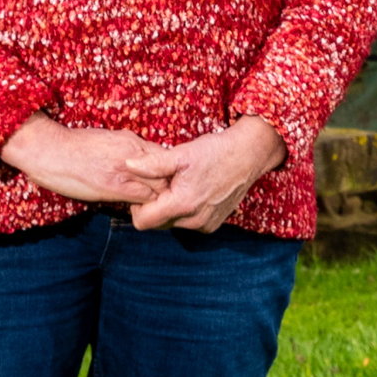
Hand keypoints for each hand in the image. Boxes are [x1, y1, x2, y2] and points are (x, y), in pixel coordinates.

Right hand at [0, 114, 164, 205]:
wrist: (48, 149)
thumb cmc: (71, 148)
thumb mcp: (105, 142)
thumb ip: (125, 153)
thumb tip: (136, 166)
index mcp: (130, 140)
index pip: (164, 157)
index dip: (166, 174)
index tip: (161, 185)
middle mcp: (133, 151)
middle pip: (168, 172)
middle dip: (168, 188)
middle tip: (162, 201)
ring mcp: (125, 168)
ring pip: (160, 186)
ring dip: (158, 200)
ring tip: (152, 209)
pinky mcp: (114, 185)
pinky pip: (143, 198)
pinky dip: (145, 207)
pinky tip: (137, 211)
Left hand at [127, 117, 287, 232]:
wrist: (248, 155)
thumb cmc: (215, 151)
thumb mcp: (181, 154)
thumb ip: (152, 164)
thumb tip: (128, 164)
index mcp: (182, 204)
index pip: (143, 222)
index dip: (138, 206)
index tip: (146, 188)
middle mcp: (194, 221)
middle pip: (157, 223)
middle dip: (154, 206)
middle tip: (164, 183)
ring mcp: (205, 225)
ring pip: (172, 223)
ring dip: (170, 208)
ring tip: (179, 185)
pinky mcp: (213, 225)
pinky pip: (188, 223)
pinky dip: (185, 211)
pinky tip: (193, 191)